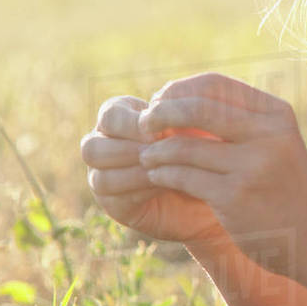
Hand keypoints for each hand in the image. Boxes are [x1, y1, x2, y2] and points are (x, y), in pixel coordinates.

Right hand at [80, 95, 230, 248]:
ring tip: (165, 169)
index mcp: (120, 117)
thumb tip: (166, 102)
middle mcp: (104, 145)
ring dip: (134, 170)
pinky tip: (166, 183)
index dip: (131, 124)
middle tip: (159, 153)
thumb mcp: (194, 128)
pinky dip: (139, 188)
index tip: (160, 132)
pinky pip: (112, 195)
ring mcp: (102, 176)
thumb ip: (179, 114)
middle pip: (92, 146)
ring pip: (99, 175)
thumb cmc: (203, 148)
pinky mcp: (112, 203)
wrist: (214, 188)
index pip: (109, 115)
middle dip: (128, 150)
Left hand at [133, 72, 306, 278]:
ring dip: (156, 150)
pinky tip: (157, 175)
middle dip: (161, 114)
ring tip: (147, 157)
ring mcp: (253, 166)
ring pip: (184, 146)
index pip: (215, 84)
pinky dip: (162, 173)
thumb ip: (236, 121)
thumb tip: (175, 100)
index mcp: (276, 114)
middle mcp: (268, 135)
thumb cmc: (285, 187)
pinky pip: (183, 176)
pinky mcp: (235, 197)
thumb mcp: (273, 143)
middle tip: (143, 126)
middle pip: (197, 107)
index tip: (162, 104)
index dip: (180, 90)